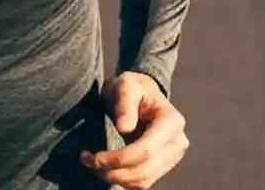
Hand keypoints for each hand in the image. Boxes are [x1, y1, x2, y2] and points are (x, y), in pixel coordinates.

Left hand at [80, 71, 189, 189]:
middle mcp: (177, 142)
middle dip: (113, 171)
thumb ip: (125, 103)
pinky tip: (105, 168)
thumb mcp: (127, 84)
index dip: (120, 158)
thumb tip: (124, 128)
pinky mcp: (162, 166)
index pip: (146, 149)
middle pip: (144, 169)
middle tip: (87, 160)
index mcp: (171, 121)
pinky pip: (141, 183)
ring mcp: (172, 157)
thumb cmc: (133, 87)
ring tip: (92, 164)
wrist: (142, 95)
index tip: (95, 157)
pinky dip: (121, 180)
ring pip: (143, 181)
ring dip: (114, 178)